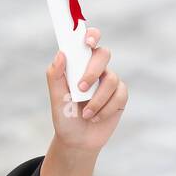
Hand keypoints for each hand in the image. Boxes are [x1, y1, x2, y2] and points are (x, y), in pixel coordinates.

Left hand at [45, 26, 126, 153]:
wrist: (76, 139)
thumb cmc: (64, 114)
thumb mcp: (55, 96)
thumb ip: (55, 75)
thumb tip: (61, 54)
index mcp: (78, 63)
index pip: (87, 41)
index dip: (90, 36)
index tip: (86, 43)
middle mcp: (95, 68)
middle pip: (103, 54)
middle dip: (92, 71)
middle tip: (81, 88)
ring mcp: (108, 81)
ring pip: (111, 79)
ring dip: (96, 98)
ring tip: (85, 113)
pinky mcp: (119, 96)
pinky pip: (119, 95)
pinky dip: (105, 108)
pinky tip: (95, 117)